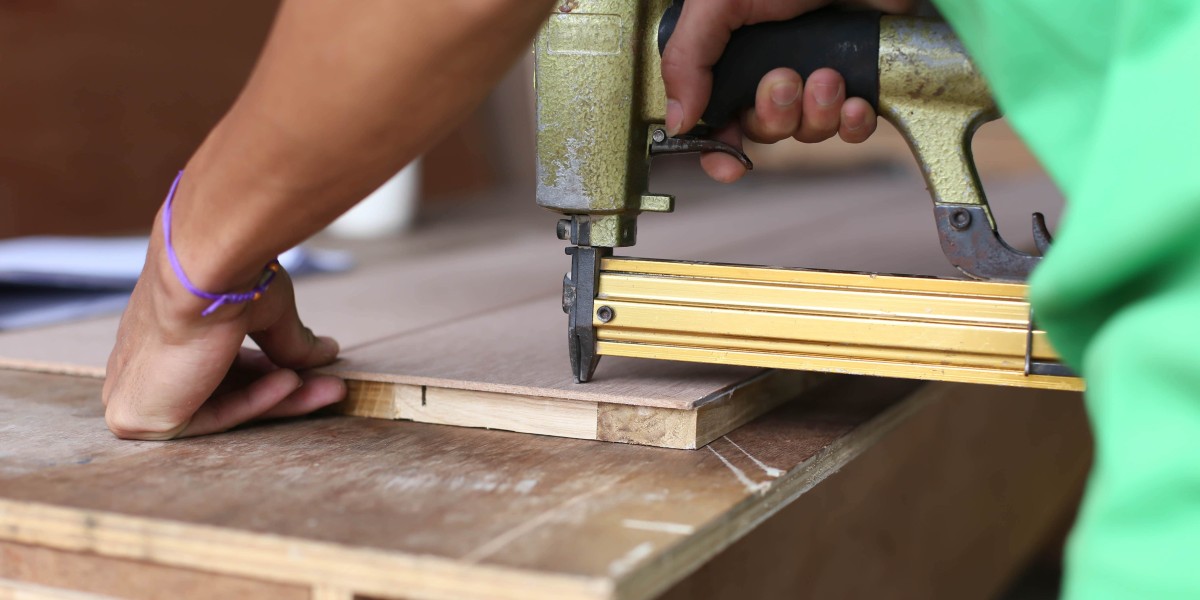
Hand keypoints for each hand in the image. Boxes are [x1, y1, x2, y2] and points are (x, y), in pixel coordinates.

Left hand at [102, 220, 345, 439]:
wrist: (199, 271)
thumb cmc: (222, 277)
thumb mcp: (265, 311)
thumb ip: (288, 340)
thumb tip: (326, 353)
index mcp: (164, 330)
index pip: (219, 362)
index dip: (270, 368)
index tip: (313, 366)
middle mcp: (148, 359)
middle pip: (226, 387)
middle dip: (285, 387)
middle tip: (331, 385)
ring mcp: (138, 387)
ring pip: (221, 404)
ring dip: (281, 397)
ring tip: (329, 388)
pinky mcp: (136, 415)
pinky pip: (207, 418)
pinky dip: (255, 403)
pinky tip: (293, 384)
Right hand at [660, 0, 914, 181]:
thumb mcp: (719, 3)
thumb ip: (687, 59)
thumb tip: (678, 119)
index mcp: (732, 54)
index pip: (716, 119)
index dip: (718, 149)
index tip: (729, 163)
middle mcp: (770, 68)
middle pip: (763, 130)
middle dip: (774, 116)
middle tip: (785, 79)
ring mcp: (815, 76)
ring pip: (808, 132)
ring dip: (817, 114)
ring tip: (827, 76)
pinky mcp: (859, 78)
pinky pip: (853, 128)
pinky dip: (854, 124)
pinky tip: (856, 101)